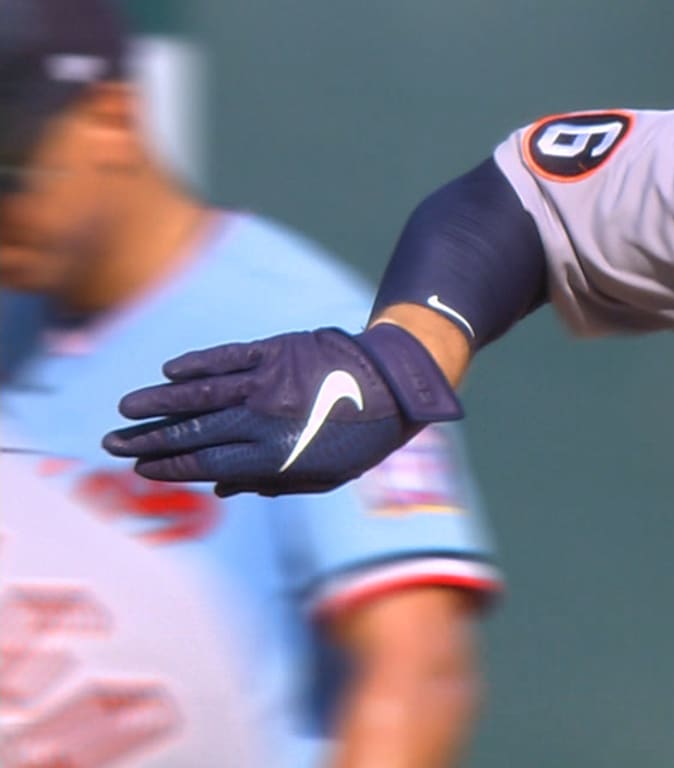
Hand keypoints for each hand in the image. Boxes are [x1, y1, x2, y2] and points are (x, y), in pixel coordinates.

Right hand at [102, 324, 461, 496]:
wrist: (397, 383)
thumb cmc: (363, 437)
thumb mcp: (326, 476)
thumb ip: (271, 482)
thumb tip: (219, 486)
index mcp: (275, 454)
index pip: (206, 462)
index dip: (168, 466)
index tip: (140, 469)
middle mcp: (264, 417)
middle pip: (193, 432)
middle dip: (150, 439)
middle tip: (113, 443)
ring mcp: (267, 380)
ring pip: (200, 393)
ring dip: (159, 402)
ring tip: (126, 409)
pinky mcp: (275, 349)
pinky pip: (226, 357)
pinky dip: (196, 364)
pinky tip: (169, 372)